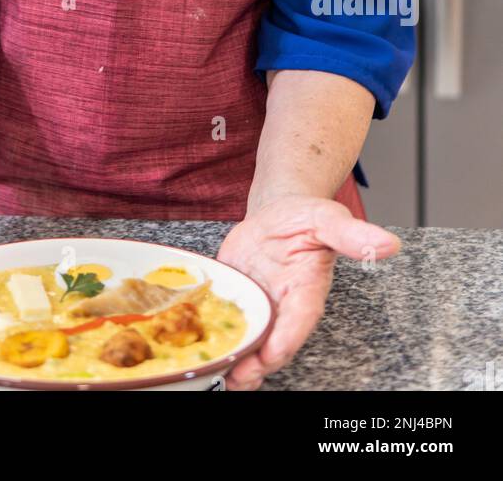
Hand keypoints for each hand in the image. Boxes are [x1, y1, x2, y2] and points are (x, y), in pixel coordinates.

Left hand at [216, 194, 400, 390]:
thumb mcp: (326, 218)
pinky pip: (227, 323)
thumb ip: (352, 234)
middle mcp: (284, 307)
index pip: (300, 321)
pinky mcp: (238, 301)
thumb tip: (389, 243)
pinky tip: (201, 347)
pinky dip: (216, 337)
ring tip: (220, 374)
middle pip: (273, 343)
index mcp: (308, 292)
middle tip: (239, 377)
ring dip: (237, 360)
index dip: (287, 339)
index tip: (273, 354)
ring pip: (251, 342)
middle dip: (257, 363)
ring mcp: (260, 307)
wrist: (277, 212)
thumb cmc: (306, 217)